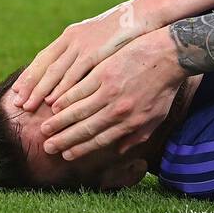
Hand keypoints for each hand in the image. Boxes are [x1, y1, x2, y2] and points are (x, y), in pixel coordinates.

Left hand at [12, 1, 156, 112]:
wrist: (144, 14)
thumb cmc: (124, 31)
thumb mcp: (98, 38)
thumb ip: (85, 52)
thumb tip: (77, 71)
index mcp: (71, 36)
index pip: (44, 58)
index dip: (30, 75)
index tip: (18, 91)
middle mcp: (72, 39)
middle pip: (45, 66)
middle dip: (30, 86)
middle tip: (19, 104)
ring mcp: (82, 45)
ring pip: (55, 72)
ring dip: (41, 91)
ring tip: (30, 107)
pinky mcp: (95, 51)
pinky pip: (74, 74)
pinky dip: (63, 89)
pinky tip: (55, 102)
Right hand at [38, 29, 185, 160]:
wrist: (169, 56)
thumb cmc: (163, 87)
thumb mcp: (157, 116)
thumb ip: (138, 135)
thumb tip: (121, 150)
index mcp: (131, 122)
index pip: (101, 140)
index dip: (82, 149)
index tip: (67, 156)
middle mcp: (119, 110)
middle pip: (86, 128)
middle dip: (65, 140)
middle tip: (47, 147)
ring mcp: (111, 91)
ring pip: (79, 110)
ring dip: (60, 121)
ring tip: (45, 129)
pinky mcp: (104, 73)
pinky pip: (79, 89)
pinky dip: (65, 98)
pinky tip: (53, 104)